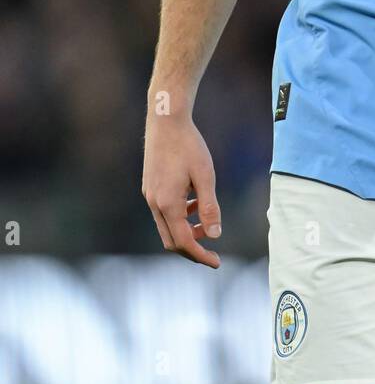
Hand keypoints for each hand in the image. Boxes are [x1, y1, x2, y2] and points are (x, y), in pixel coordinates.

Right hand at [142, 103, 221, 267]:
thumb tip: (215, 234)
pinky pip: (163, 212)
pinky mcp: (150, 187)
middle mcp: (154, 203)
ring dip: (186, 231)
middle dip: (192, 249)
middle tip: (213, 252)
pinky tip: (195, 204)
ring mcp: (149, 195)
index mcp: (167, 204)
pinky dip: (179, 216)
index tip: (217, 262)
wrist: (166, 120)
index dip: (201, 255)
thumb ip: (209, 206)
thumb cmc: (189, 145)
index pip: (184, 242)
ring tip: (206, 222)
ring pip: (166, 227)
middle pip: (171, 240)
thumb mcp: (205, 175)